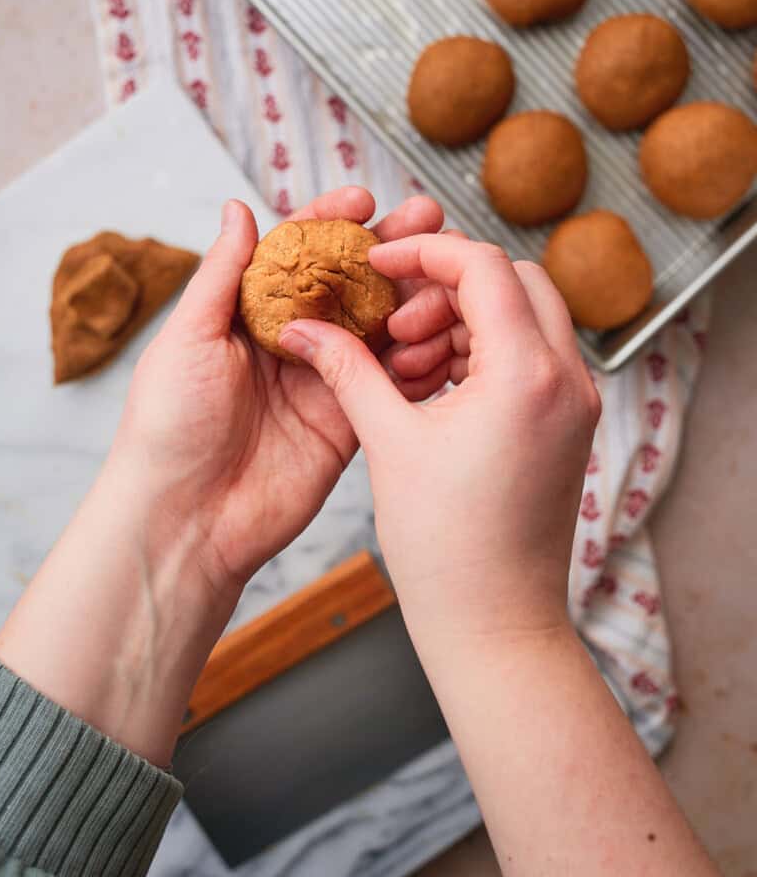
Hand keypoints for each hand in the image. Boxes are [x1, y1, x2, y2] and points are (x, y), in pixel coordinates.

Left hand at [112, 187, 444, 616]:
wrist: (186, 520)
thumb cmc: (168, 426)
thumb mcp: (189, 338)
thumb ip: (223, 274)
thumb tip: (239, 208)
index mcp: (249, 316)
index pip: (298, 255)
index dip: (332, 223)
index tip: (365, 199)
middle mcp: (292, 343)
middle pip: (349, 283)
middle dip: (389, 248)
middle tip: (428, 216)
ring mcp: (324, 382)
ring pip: (379, 328)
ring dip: (413, 294)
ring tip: (448, 266)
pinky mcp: (349, 422)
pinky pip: (389, 383)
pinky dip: (418, 357)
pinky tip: (445, 329)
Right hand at [279, 233, 601, 651]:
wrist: (496, 625)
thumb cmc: (446, 549)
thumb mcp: (389, 444)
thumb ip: (348, 369)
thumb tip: (302, 326)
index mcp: (526, 374)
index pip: (483, 266)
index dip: (423, 252)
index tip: (377, 263)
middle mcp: (566, 380)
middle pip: (514, 280)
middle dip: (448, 285)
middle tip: (395, 322)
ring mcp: (574, 404)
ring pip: (525, 316)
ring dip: (465, 320)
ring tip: (407, 361)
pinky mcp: (568, 426)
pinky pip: (530, 357)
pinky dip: (484, 352)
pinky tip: (433, 384)